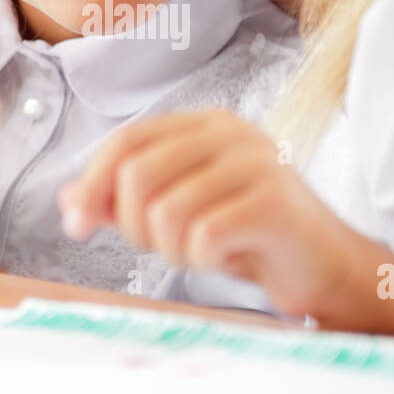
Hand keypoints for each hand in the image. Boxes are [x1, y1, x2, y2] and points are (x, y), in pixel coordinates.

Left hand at [57, 109, 383, 325]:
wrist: (326, 268)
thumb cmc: (250, 238)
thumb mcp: (179, 212)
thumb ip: (125, 201)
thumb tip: (67, 201)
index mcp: (205, 125)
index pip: (126, 142)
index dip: (91, 184)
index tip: (78, 225)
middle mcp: (230, 133)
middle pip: (137, 176)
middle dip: (135, 227)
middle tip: (166, 247)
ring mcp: (256, 163)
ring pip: (165, 211)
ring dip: (174, 249)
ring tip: (206, 251)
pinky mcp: (272, 202)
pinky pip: (202, 236)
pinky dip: (205, 260)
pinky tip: (231, 256)